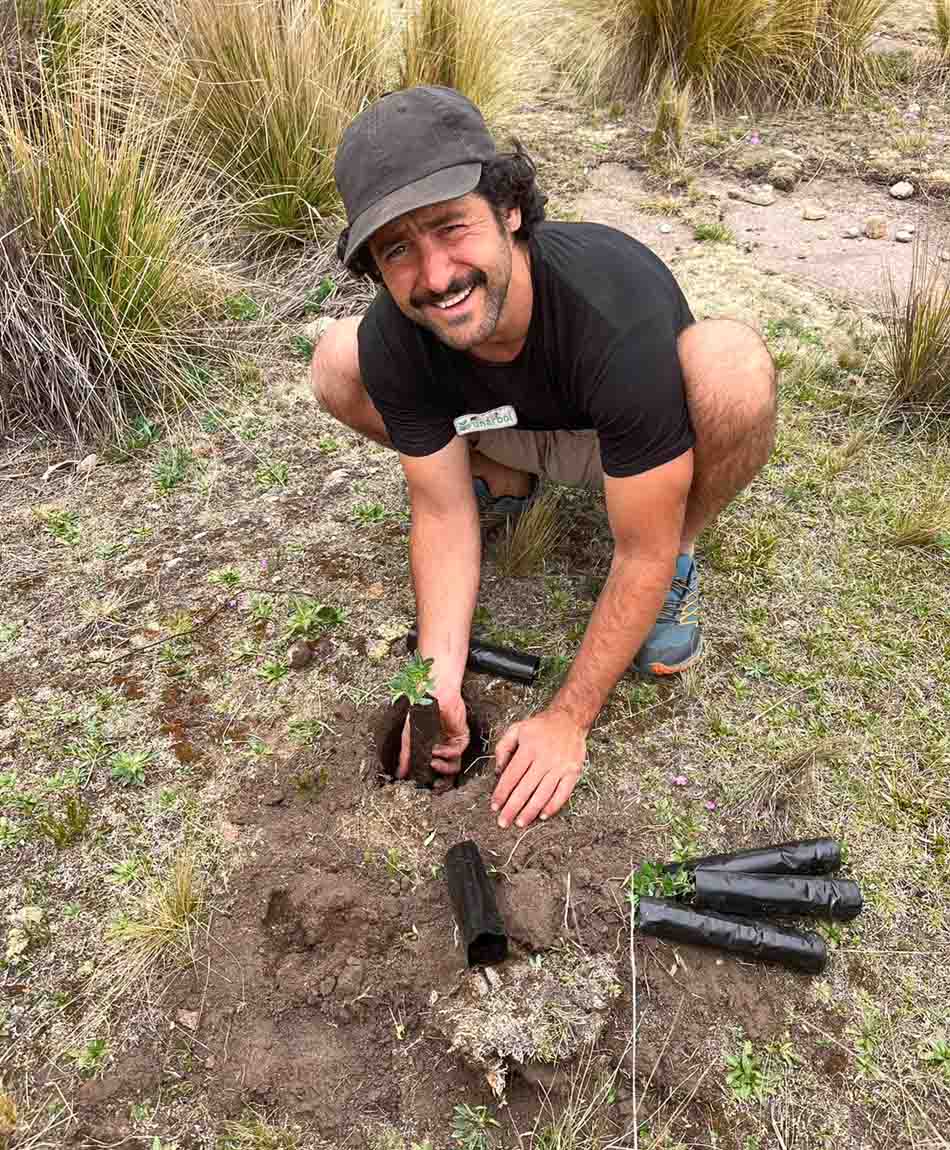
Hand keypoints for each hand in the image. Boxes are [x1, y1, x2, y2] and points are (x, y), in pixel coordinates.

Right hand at [397, 692, 469, 779]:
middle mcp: (444, 748)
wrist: (433, 694)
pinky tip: (436, 750)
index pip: (434, 770)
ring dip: (443, 767)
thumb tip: (399, 773)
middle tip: (430, 782)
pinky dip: (447, 754)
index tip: (420, 782)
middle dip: (439, 780)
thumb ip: (406, 753)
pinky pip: (458, 752)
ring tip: (433, 763)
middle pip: (445, 771)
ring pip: (453, 766)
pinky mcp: (461, 737)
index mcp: (432, 749)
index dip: (429, 778)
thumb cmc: (421, 710)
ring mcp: (453, 743)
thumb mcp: (409, 733)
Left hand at [491, 709, 586, 828]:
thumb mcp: (516, 729)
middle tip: (503, 822)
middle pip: (525, 788)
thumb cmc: (540, 726)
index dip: (502, 793)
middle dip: (512, 808)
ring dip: (530, 811)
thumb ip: (503, 748)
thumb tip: (498, 772)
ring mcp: (560, 766)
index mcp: (529, 748)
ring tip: (520, 823)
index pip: (511, 776)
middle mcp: (545, 758)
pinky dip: (553, 806)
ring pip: (543, 794)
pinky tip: (543, 815)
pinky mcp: (573, 772)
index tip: (495, 806)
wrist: (569, 719)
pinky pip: (563, 793)